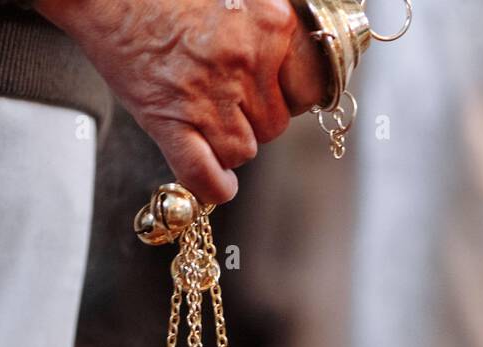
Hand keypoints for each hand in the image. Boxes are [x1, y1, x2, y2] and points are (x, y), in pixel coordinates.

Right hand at [35, 0, 329, 203]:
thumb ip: (269, 26)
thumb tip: (291, 57)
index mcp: (271, 24)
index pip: (310, 86)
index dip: (291, 92)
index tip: (275, 89)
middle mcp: (248, 64)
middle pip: (274, 125)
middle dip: (254, 117)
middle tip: (222, 93)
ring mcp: (211, 99)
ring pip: (243, 151)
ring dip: (228, 141)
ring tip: (201, 110)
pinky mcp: (172, 125)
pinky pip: (207, 176)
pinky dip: (215, 186)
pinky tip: (219, 182)